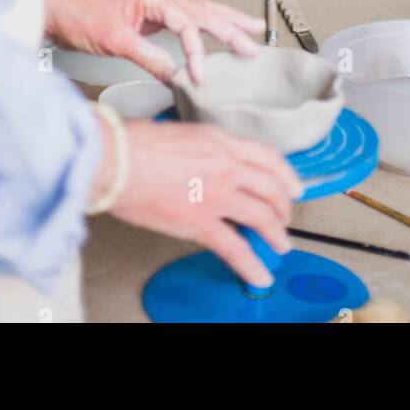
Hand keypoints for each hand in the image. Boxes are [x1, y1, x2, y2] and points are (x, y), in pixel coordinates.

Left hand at [44, 0, 263, 81]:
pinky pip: (186, 17)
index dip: (198, 52)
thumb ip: (150, 58)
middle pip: (203, 11)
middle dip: (231, 29)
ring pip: (200, 9)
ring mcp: (155, 0)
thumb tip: (177, 77)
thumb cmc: (79, 18)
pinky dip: (206, 25)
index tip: (201, 76)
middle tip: (253, 48)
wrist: (56, 9)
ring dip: (226, 21)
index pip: (187, 24)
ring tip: (253, 29)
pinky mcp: (150, 11)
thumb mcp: (115, 42)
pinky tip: (218, 29)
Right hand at [110, 120, 301, 287]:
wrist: (117, 158)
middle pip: (272, 188)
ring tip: (281, 245)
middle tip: (285, 217)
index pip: (268, 157)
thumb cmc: (136, 144)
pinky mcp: (200, 222)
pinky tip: (260, 275)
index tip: (292, 186)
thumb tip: (210, 163)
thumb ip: (204, 149)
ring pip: (262, 216)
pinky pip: (236, 249)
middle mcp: (226, 166)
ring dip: (277, 234)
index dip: (286, 175)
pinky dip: (252, 266)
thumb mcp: (182, 134)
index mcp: (221, 141)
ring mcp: (216, 195)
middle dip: (284, 207)